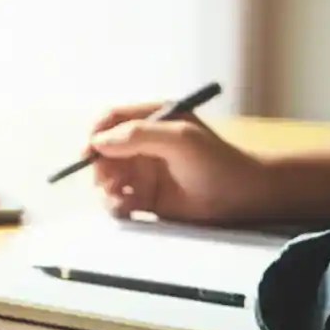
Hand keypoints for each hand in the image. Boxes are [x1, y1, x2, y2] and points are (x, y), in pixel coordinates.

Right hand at [89, 102, 267, 221]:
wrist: (241, 197)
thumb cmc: (216, 161)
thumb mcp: (179, 139)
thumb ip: (139, 136)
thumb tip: (98, 142)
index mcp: (153, 119)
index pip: (112, 119)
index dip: (96, 134)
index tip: (88, 153)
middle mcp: (144, 144)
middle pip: (104, 151)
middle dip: (100, 167)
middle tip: (107, 182)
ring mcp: (144, 171)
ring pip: (108, 178)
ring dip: (106, 190)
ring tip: (120, 200)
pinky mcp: (146, 197)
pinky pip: (118, 201)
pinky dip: (116, 206)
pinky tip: (128, 209)